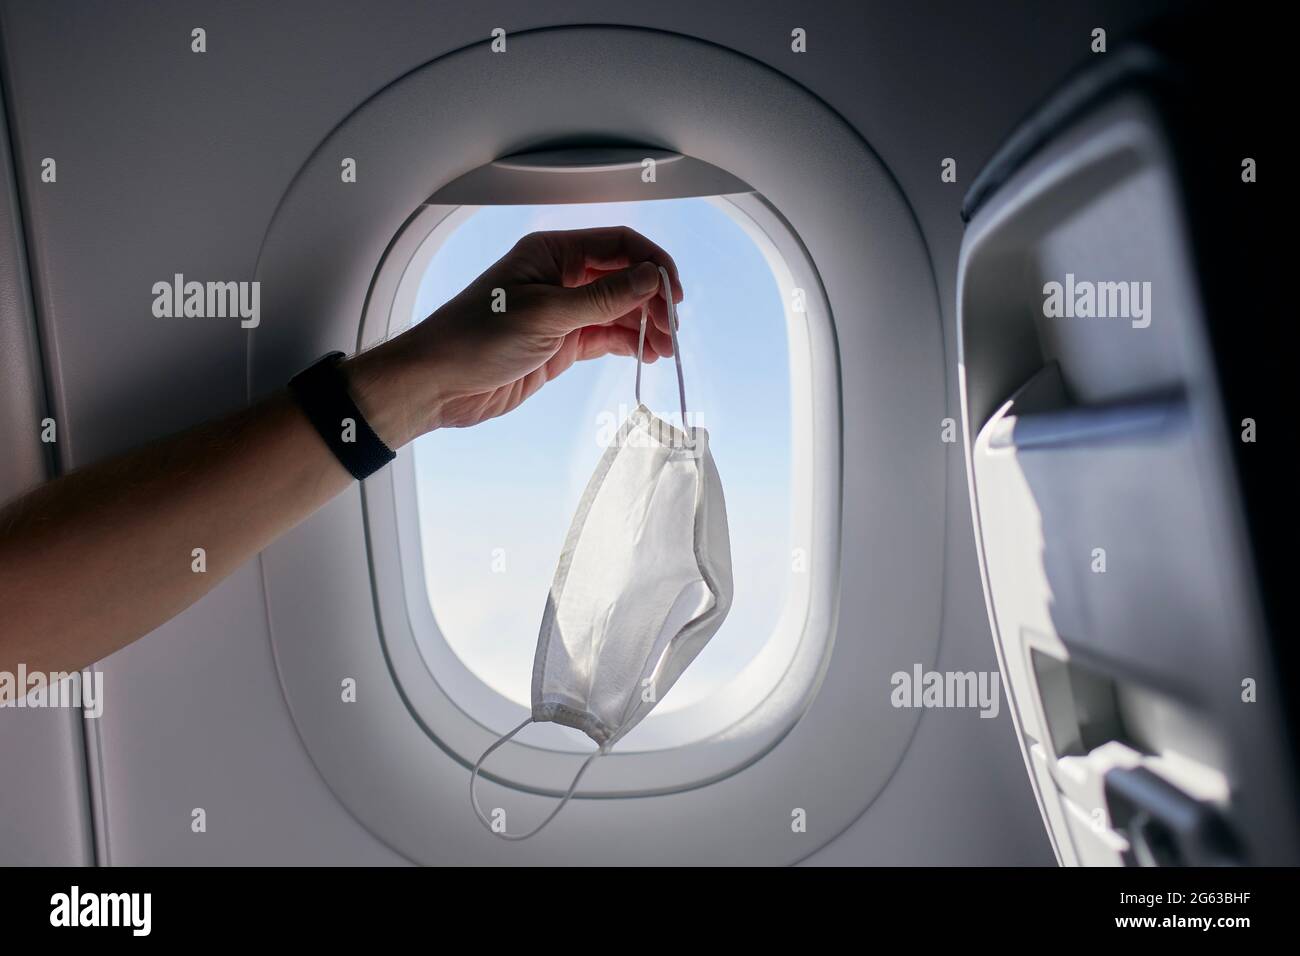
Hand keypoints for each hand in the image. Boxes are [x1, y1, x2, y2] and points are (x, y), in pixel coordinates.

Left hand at [343, 226, 683, 444]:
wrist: (439, 384)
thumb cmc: (476, 338)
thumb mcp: (546, 314)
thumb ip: (602, 298)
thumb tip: (651, 278)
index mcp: (551, 253)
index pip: (618, 244)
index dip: (652, 264)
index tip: (673, 293)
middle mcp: (560, 276)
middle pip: (624, 277)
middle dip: (652, 299)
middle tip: (670, 328)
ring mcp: (562, 311)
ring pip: (618, 309)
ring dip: (645, 324)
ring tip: (664, 347)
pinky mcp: (561, 344)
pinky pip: (606, 336)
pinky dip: (628, 343)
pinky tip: (645, 354)